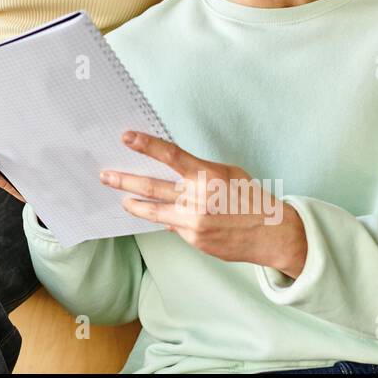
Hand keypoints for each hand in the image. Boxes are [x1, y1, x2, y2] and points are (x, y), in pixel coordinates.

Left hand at [100, 131, 306, 277]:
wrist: (272, 233)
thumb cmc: (250, 197)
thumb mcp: (227, 173)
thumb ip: (197, 172)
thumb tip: (169, 170)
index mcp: (207, 175)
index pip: (170, 155)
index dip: (146, 145)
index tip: (127, 137)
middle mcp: (197, 199)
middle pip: (151, 186)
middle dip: (124, 180)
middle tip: (106, 175)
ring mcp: (193, 222)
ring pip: (153, 211)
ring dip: (133, 204)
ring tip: (122, 200)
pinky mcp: (193, 239)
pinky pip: (172, 225)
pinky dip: (166, 218)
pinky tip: (161, 215)